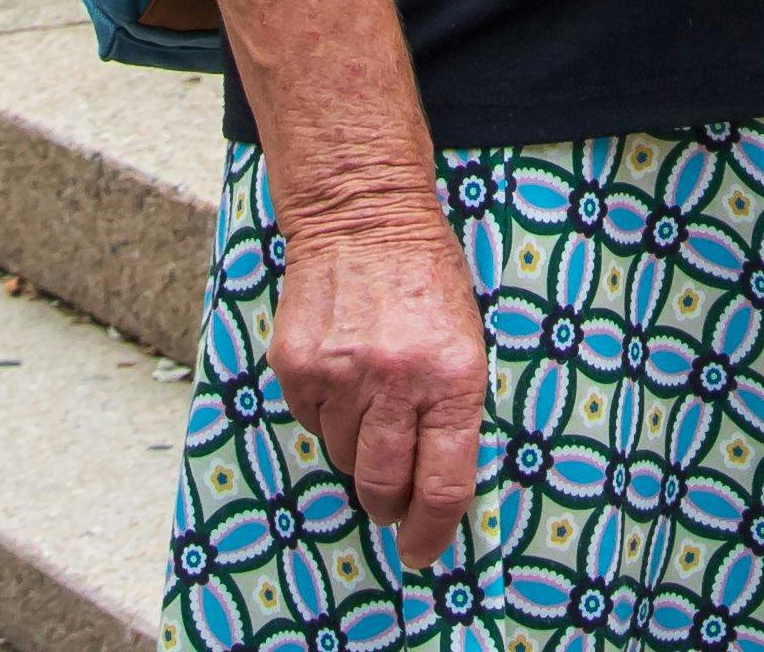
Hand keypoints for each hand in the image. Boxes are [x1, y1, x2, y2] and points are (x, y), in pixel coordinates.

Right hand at [268, 194, 494, 563]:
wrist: (363, 214)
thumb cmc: (426, 281)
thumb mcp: (466, 341)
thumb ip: (452, 409)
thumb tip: (433, 486)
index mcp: (453, 378)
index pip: (443, 484)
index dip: (432, 531)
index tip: (422, 550)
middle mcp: (396, 382)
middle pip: (383, 485)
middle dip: (387, 505)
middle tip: (390, 503)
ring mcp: (341, 375)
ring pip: (342, 456)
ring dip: (355, 448)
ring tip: (368, 403)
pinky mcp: (297, 367)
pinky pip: (310, 421)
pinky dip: (325, 413)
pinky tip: (341, 374)